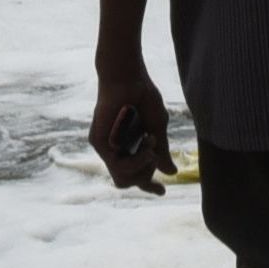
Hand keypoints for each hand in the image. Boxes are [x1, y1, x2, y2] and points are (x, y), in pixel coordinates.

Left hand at [90, 70, 177, 194]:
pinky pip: (118, 165)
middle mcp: (113, 149)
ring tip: (151, 147)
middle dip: (145, 179)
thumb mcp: (157, 127)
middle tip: (155, 157)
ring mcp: (104, 146)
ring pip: (122, 179)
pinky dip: (137, 160)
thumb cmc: (142, 96)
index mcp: (127, 147)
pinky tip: (146, 143)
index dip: (149, 186)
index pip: (134, 175)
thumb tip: (171, 172)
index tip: (162, 191)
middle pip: (127, 182)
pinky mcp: (97, 142)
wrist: (127, 76)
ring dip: (143, 167)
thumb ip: (161, 150)